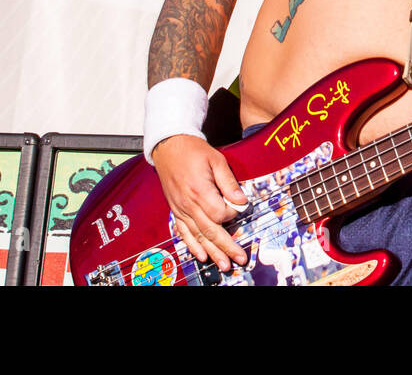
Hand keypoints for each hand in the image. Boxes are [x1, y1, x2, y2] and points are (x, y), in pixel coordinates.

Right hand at [151, 134, 249, 271]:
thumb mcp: (216, 160)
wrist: (169, 146)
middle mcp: (188, 204)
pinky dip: (192, 245)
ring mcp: (180, 209)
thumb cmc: (194, 151)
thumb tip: (242, 201)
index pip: (221, 213)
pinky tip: (201, 255)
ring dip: (212, 252)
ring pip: (198, 236)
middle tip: (239, 259)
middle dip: (226, 247)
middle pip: (210, 231)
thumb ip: (229, 182)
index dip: (233, 213)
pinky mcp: (175, 210)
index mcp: (200, 191)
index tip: (240, 206)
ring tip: (223, 265)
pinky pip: (183, 232)